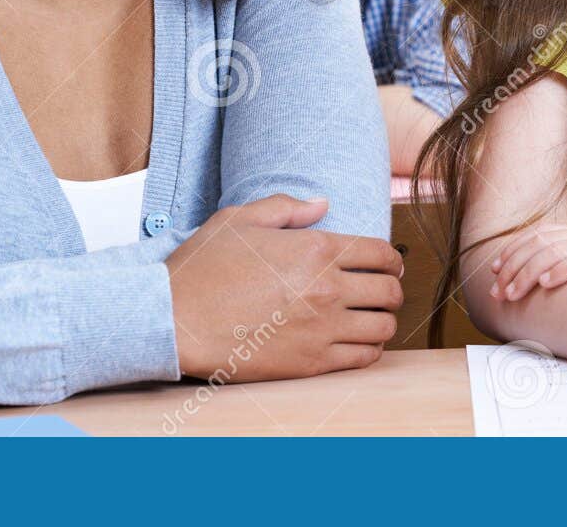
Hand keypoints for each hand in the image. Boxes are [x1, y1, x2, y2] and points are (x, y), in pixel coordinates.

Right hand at [164, 194, 403, 380]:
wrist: (174, 321)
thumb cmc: (203, 269)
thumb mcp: (239, 220)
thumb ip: (286, 208)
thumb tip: (322, 204)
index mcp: (315, 249)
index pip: (381, 253)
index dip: (392, 259)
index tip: (389, 265)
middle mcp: (327, 288)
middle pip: (389, 291)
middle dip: (391, 289)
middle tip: (383, 291)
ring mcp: (322, 328)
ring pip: (383, 327)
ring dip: (384, 320)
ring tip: (372, 318)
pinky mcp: (311, 363)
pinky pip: (363, 358)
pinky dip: (370, 350)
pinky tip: (359, 343)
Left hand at [488, 224, 566, 301]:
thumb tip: (542, 285)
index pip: (542, 235)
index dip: (515, 250)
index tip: (495, 270)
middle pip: (543, 242)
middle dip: (514, 265)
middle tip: (497, 289)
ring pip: (555, 251)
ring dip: (527, 272)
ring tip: (511, 292)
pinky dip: (560, 269)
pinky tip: (543, 283)